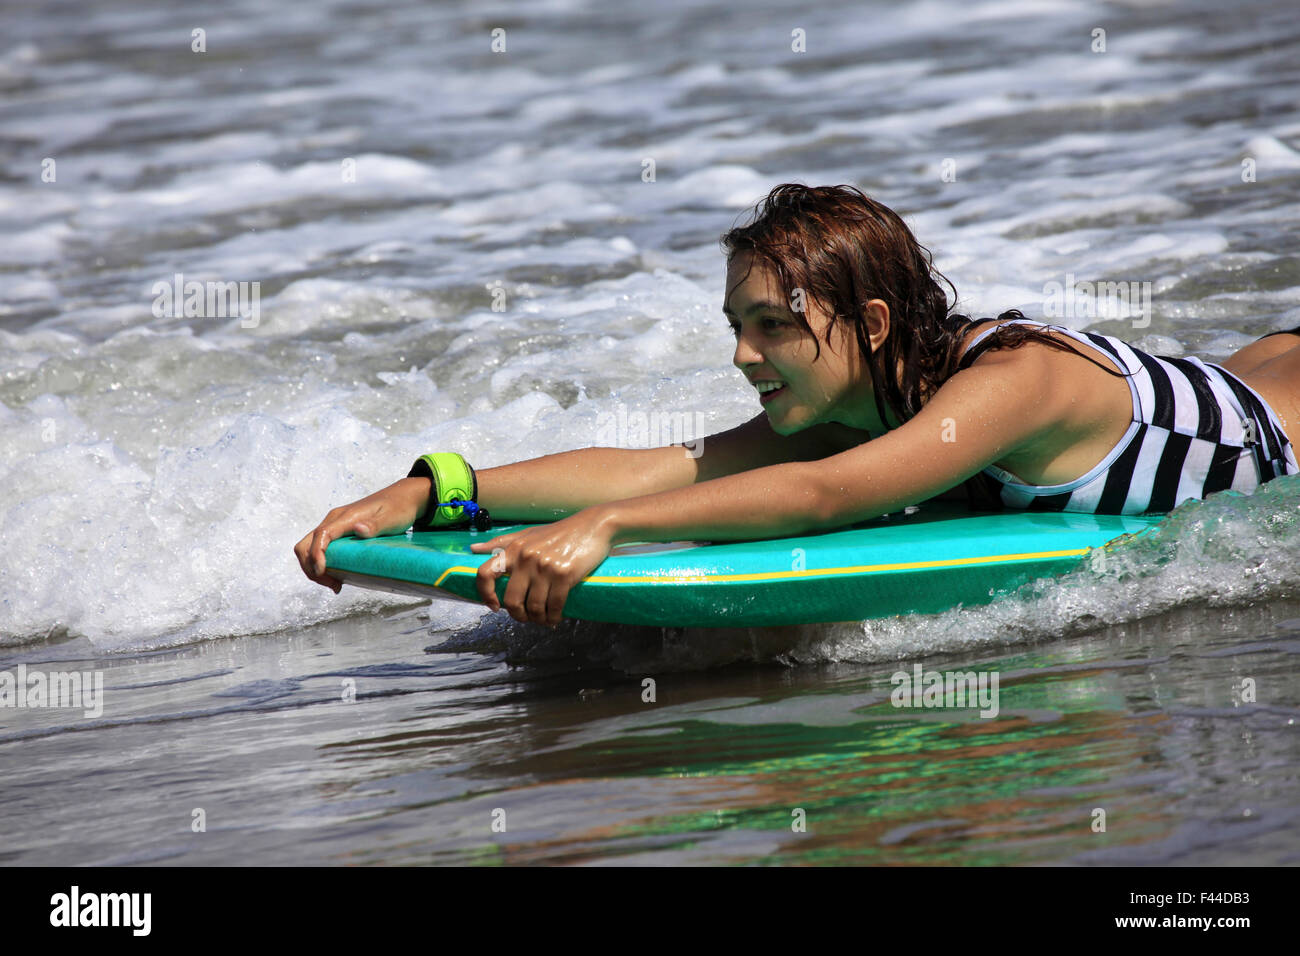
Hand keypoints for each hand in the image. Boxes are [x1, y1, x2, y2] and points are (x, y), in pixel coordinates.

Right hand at [294, 477, 430, 591]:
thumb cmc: (399, 507)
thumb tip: (358, 529)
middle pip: (306, 544)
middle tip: (332, 584)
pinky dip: (322, 563)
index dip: (316, 555)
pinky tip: (337, 576)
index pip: (320, 535)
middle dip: (311, 567)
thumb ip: (375, 525)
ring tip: (334, 583)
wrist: (404, 497)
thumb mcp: (391, 518)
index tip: (322, 572)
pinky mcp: (339, 531)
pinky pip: (320, 548)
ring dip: (314, 568)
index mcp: (345, 517)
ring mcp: (335, 525)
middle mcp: (335, 520)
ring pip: (309, 547)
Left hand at [469, 507, 615, 626]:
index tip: (493, 606)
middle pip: (511, 600)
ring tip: (543, 620)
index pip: (485, 574)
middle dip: (518, 615)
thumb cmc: (559, 532)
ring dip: (538, 619)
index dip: (485, 595)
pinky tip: (555, 618)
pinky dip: (554, 617)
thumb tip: (473, 549)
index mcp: (514, 549)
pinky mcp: (564, 575)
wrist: (593, 526)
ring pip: (534, 607)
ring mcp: (545, 567)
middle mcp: (526, 558)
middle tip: (526, 618)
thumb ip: (500, 543)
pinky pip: (554, 606)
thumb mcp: (527, 534)